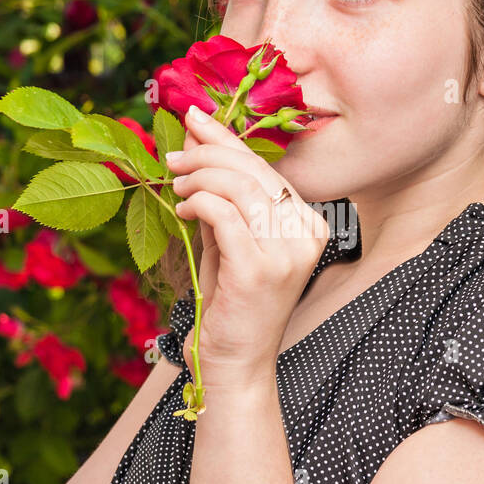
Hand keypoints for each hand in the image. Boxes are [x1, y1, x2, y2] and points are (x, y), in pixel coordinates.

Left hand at [170, 106, 329, 382]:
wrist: (234, 363)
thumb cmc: (230, 303)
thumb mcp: (228, 239)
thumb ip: (219, 193)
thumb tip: (196, 139)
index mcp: (310, 225)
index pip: (266, 169)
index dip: (228, 140)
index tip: (195, 119)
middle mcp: (307, 236)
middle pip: (254, 172)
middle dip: (208, 154)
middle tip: (173, 156)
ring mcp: (288, 253)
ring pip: (239, 187)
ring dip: (199, 178)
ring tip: (176, 186)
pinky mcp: (260, 269)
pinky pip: (225, 215)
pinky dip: (199, 203)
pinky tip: (183, 208)